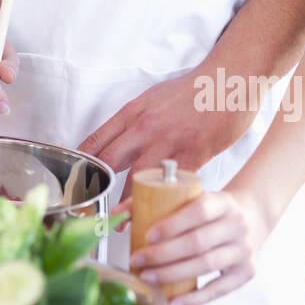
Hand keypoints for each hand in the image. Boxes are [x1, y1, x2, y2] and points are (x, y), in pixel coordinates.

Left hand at [78, 66, 260, 201]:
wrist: (227, 82)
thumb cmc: (192, 91)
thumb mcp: (153, 98)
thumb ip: (134, 121)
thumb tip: (116, 142)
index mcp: (132, 112)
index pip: (95, 141)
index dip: (81, 165)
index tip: (76, 182)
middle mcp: (144, 127)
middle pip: (109, 162)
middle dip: (97, 189)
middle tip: (91, 208)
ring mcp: (167, 142)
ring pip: (137, 179)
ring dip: (127, 204)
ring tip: (121, 222)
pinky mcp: (191, 155)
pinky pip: (170, 184)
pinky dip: (162, 201)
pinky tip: (158, 214)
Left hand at [127, 187, 268, 304]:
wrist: (251, 218)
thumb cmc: (210, 210)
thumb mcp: (191, 198)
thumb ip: (152, 202)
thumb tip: (117, 217)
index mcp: (223, 202)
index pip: (199, 210)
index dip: (173, 224)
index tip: (148, 234)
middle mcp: (237, 225)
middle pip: (198, 242)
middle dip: (164, 254)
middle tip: (137, 259)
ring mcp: (244, 251)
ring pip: (205, 265)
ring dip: (173, 274)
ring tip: (148, 277)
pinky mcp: (246, 273)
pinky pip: (219, 290)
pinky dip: (195, 299)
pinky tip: (174, 302)